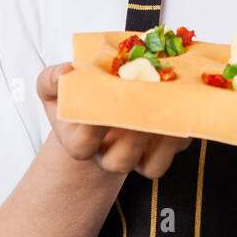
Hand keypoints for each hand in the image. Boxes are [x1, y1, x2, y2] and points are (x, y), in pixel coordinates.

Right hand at [37, 62, 192, 178]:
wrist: (101, 106)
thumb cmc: (79, 98)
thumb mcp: (55, 86)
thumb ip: (52, 79)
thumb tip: (65, 71)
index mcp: (79, 142)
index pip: (82, 146)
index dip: (92, 131)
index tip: (104, 103)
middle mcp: (109, 154)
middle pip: (120, 160)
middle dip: (135, 137)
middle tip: (145, 106)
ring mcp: (137, 155)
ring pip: (153, 165)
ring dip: (166, 142)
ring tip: (172, 111)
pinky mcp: (162, 149)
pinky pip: (175, 150)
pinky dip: (182, 134)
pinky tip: (184, 108)